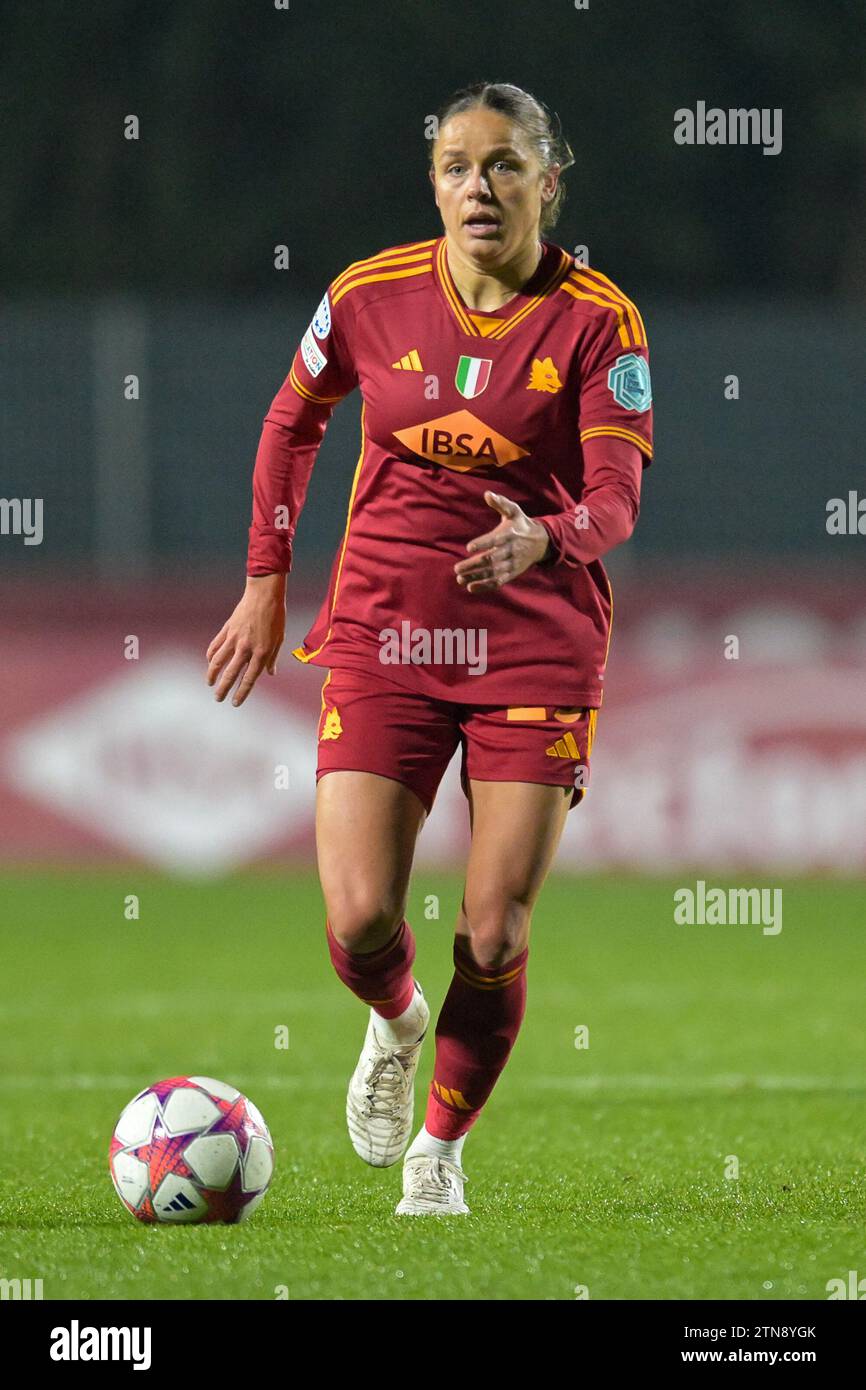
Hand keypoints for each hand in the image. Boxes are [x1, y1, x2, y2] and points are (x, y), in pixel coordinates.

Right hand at [206, 573, 286, 705]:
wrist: (264, 595)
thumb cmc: (276, 617)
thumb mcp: (280, 639)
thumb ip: (272, 658)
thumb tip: (270, 674)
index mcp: (261, 652)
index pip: (249, 679)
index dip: (241, 693)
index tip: (235, 703)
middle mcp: (246, 648)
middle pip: (231, 673)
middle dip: (223, 689)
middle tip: (218, 699)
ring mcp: (234, 638)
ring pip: (218, 661)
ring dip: (212, 674)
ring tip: (210, 684)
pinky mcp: (227, 629)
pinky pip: (215, 646)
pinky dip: (211, 656)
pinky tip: (210, 663)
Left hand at [453, 491, 550, 593]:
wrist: (541, 542)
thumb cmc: (521, 524)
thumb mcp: (514, 511)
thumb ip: (501, 503)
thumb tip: (487, 494)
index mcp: (509, 535)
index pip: (495, 540)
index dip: (482, 544)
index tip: (469, 548)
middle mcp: (510, 551)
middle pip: (491, 560)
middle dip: (474, 565)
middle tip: (457, 568)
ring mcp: (511, 564)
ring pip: (493, 573)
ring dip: (476, 577)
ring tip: (460, 579)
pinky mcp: (512, 573)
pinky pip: (498, 582)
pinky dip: (485, 586)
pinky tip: (470, 587)